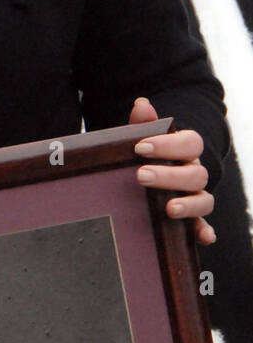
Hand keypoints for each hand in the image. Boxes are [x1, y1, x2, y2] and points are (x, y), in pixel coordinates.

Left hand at [130, 98, 214, 244]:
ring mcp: (195, 196)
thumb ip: (141, 123)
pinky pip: (202, 225)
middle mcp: (194, 173)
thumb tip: (142, 104)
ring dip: (189, 204)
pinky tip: (205, 238)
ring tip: (169, 209)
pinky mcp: (191, 219)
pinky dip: (205, 231)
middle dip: (169, 175)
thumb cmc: (140, 155)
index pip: (190, 143)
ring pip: (204, 200)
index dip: (169, 145)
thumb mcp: (138, 139)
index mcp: (185, 151)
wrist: (140, 174)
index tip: (140, 147)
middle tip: (140, 176)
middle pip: (196, 173)